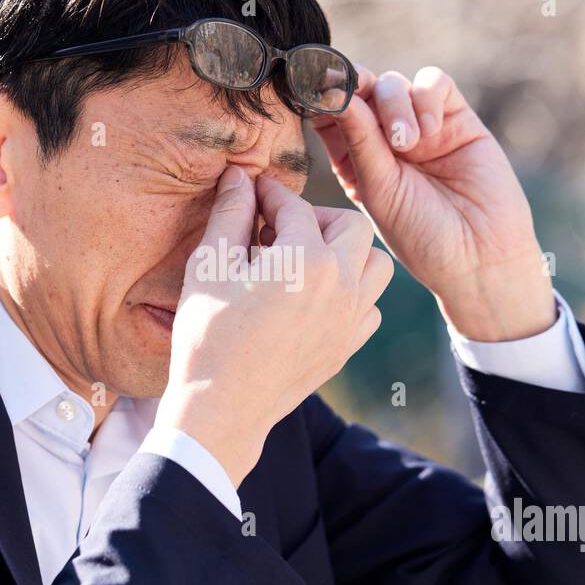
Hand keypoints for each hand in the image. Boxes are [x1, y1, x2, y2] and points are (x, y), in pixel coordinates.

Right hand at [156, 166, 393, 485]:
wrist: (223, 408)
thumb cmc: (209, 335)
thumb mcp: (210, 266)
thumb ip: (230, 214)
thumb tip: (241, 175)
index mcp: (307, 260)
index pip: (295, 206)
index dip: (268, 194)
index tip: (251, 194)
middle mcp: (341, 286)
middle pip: (352, 226)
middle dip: (318, 217)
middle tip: (280, 229)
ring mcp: (350, 320)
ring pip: (375, 265)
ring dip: (347, 253)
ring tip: (307, 260)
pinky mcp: (348, 347)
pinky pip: (369, 306)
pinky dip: (352, 294)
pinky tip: (315, 299)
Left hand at [311, 65, 554, 340]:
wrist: (480, 256)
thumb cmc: (421, 235)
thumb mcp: (377, 188)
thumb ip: (358, 139)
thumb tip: (334, 92)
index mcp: (354, 159)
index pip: (330, 114)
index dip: (321, 96)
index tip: (316, 91)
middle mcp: (384, 139)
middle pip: (361, 89)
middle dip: (354, 86)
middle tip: (353, 92)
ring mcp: (420, 126)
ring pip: (393, 84)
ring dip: (394, 105)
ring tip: (407, 143)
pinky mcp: (456, 118)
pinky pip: (434, 82)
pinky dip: (426, 98)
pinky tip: (430, 132)